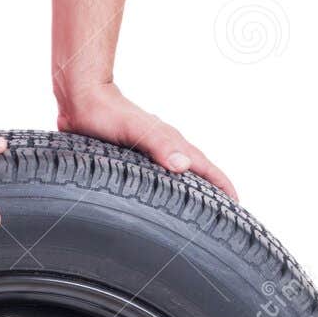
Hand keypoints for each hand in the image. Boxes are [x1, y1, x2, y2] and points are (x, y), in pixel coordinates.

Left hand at [55, 81, 236, 199]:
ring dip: (190, 192)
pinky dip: (166, 188)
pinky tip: (161, 198)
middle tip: (223, 216)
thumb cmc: (105, 114)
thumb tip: (184, 165)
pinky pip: (157, 176)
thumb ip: (159, 145)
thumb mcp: (134, 131)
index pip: (204, 166)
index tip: (236, 205)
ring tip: (197, 212)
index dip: (222, 185)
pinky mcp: (132, 156)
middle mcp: (164, 148)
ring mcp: (149, 152)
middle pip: (196, 172)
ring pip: (178, 175)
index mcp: (170, 143)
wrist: (81, 100)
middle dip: (212, 193)